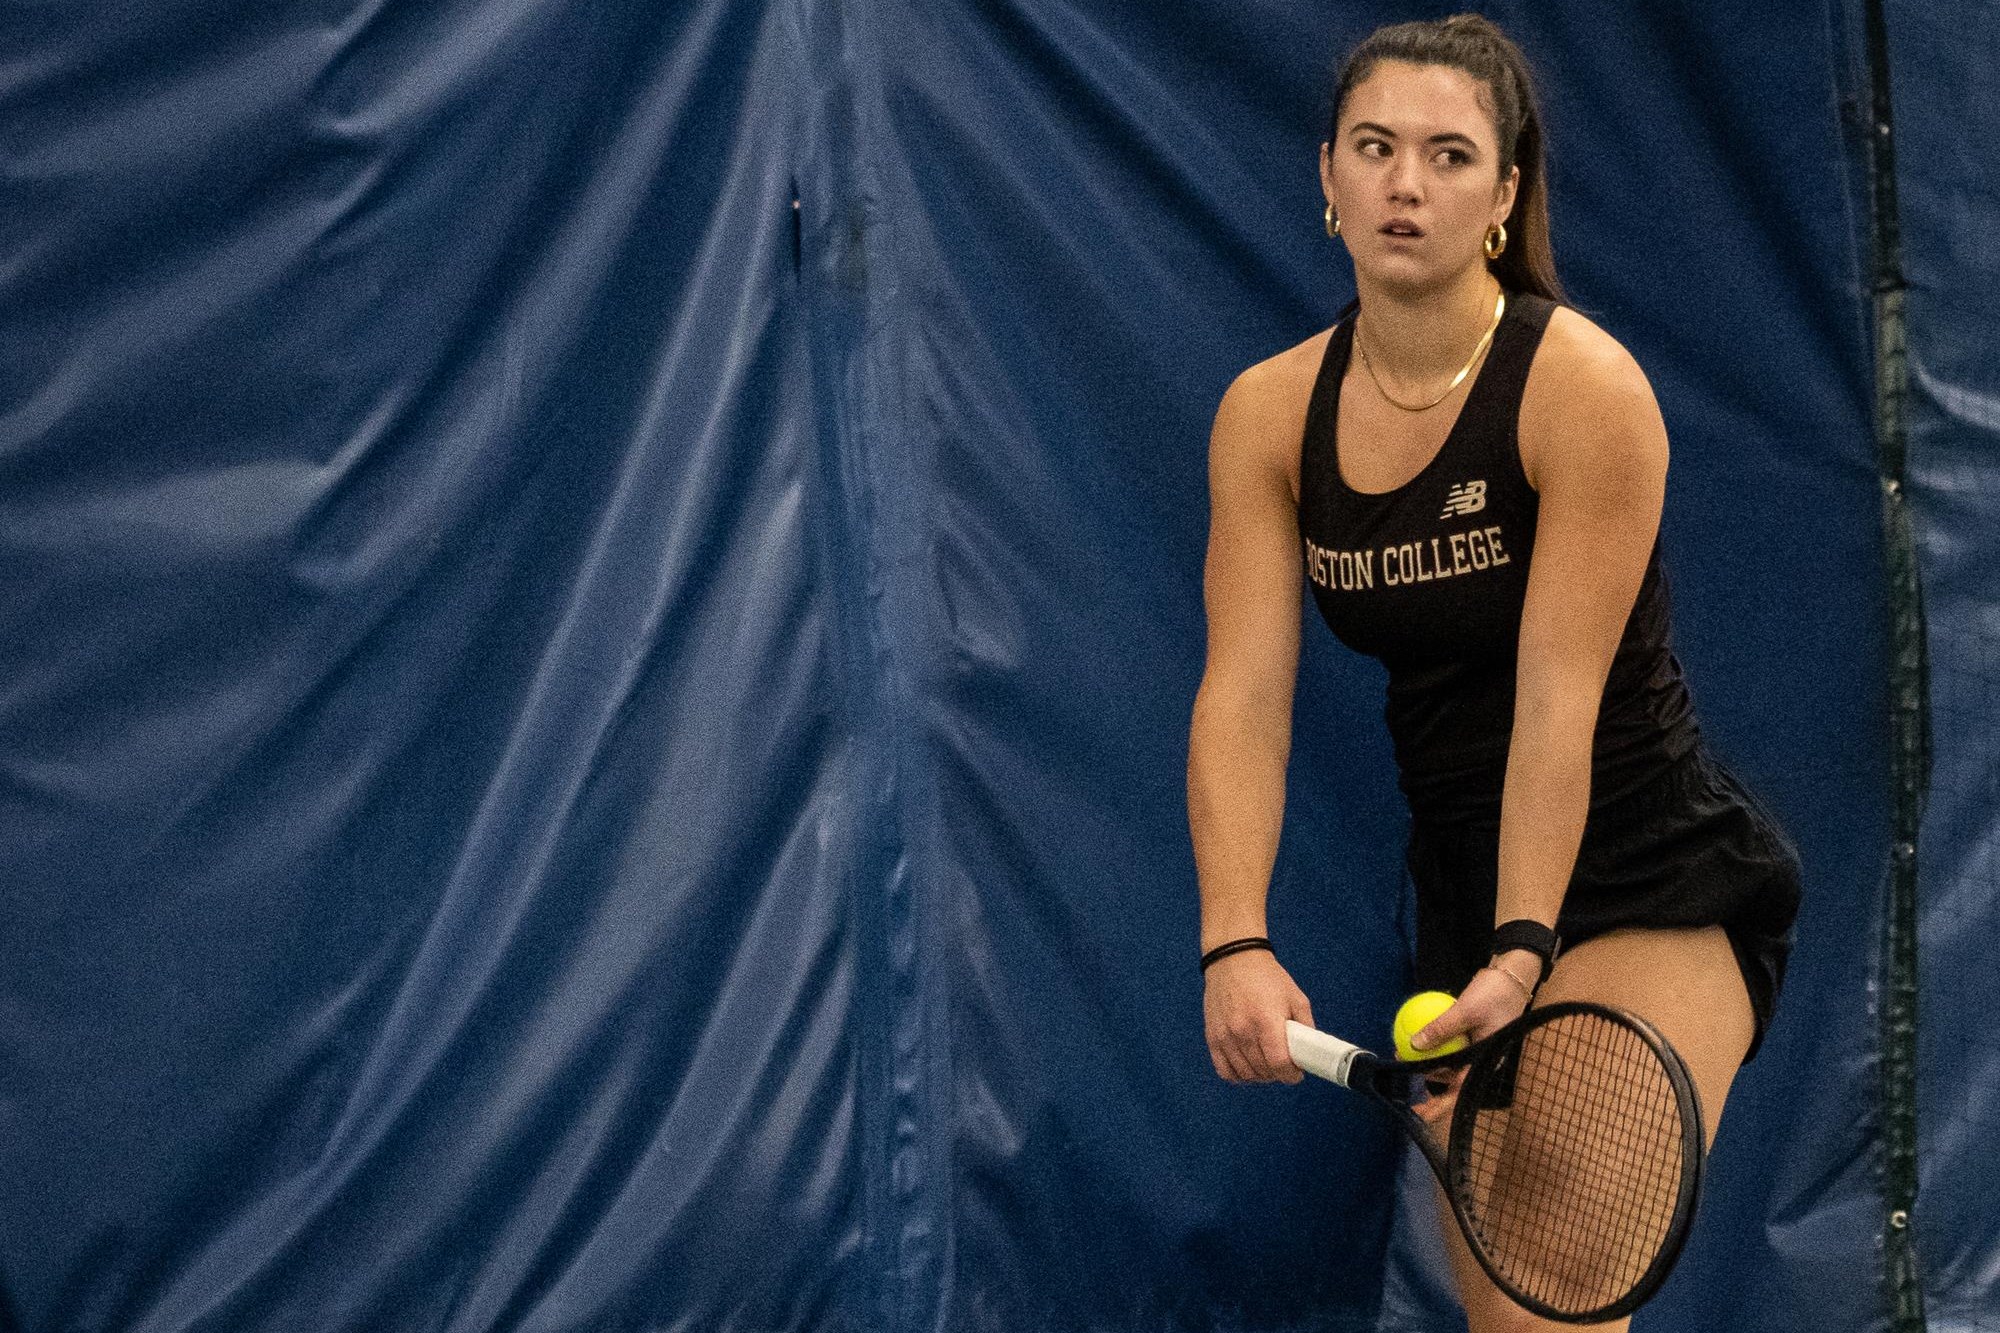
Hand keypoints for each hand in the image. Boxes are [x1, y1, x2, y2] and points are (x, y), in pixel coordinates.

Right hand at [1203, 949, 1314, 1083]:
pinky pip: (1224, 1071)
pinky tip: (1248, 1067)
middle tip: (1284, 1064)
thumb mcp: (1296, 997)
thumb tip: (1309, 1052)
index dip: (1291, 1075)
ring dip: (1260, 1076)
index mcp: (1267, 1021)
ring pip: (1245, 1074)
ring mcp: (1225, 1036)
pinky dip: (1238, 1075)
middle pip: (1263, 1071)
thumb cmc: (1267, 977)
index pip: (1279, 1064)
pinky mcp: (1212, 1037)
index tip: (1296, 1073)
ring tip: (1267, 1065)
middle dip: (1278, 1074)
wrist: (1233, 959)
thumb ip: (1306, 1025)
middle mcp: (1243, 1032)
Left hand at [1409, 957, 1535, 1123]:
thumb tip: (1413, 1045)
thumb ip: (1440, 1028)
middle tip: (1400, 1071)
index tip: (1419, 1115)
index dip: (1439, 1107)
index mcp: (1484, 1062)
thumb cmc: (1495, 995)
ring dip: (1426, 1059)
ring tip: (1403, 1052)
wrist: (1512, 975)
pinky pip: (1448, 1045)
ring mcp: (1475, 1048)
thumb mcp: (1465, 1011)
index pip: (1459, 1091)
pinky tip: (1415, 1038)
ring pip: (1448, 1062)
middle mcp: (1480, 1060)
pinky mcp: (1470, 1036)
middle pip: (1450, 1079)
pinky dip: (1433, 1043)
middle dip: (1424, 1079)